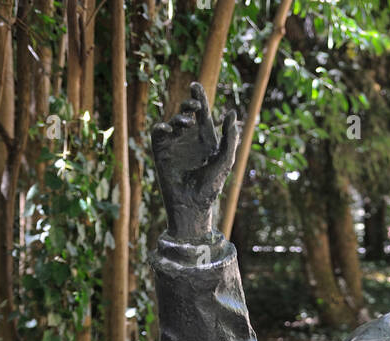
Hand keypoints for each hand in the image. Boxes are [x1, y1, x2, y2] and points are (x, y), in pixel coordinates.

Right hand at [151, 81, 237, 241]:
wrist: (193, 205)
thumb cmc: (211, 186)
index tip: (195, 86)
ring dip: (179, 118)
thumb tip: (231, 112)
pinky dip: (161, 128)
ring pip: (173, 121)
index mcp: (204, 138)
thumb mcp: (225, 160)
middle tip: (195, 106)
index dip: (198, 97)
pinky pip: (158, 134)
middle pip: (186, 112)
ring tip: (185, 123)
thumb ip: (230, 138)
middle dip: (189, 104)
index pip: (202, 112)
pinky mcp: (161, 152)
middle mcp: (189, 138)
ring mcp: (174, 145)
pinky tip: (168, 130)